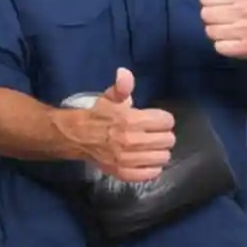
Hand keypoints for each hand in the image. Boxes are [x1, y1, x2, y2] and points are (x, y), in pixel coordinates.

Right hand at [68, 68, 175, 182]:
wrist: (78, 135)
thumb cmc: (98, 115)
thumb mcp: (110, 96)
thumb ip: (122, 86)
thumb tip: (124, 72)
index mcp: (131, 120)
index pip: (166, 121)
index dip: (163, 119)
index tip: (156, 120)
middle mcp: (132, 141)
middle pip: (167, 140)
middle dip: (163, 135)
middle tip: (154, 134)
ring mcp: (128, 159)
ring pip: (162, 157)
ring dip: (160, 151)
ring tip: (151, 147)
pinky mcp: (124, 173)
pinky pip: (150, 173)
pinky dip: (153, 168)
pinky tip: (147, 161)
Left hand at [200, 0, 246, 58]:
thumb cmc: (245, 4)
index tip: (220, 0)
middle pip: (205, 14)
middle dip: (211, 16)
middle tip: (224, 15)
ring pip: (211, 31)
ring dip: (216, 31)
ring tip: (228, 27)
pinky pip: (219, 47)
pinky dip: (222, 45)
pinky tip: (232, 39)